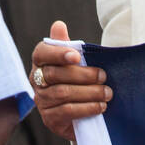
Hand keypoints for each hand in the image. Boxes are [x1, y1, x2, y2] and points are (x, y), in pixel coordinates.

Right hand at [30, 20, 110, 140]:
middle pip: (55, 74)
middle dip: (82, 75)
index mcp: (41, 63)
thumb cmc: (78, 82)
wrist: (82, 115)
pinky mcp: (50, 119)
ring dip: (89, 92)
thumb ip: (67, 46)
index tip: (77, 56)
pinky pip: (67, 111)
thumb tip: (58, 25)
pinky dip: (86, 108)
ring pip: (63, 93)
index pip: (42, 53)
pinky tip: (100, 106)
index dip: (58, 53)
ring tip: (107, 93)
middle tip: (103, 76)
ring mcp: (42, 101)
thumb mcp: (76, 63)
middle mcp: (36, 81)